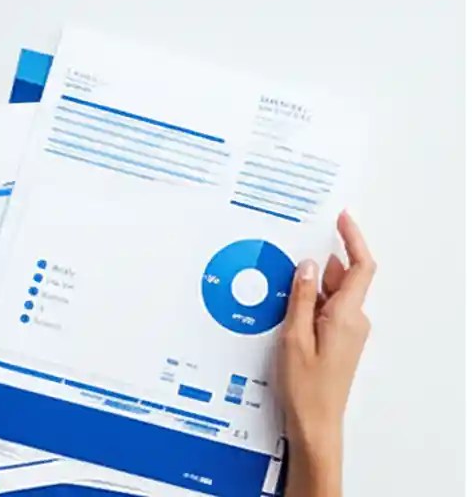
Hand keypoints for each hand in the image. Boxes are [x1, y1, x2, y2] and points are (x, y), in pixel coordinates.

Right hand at [277, 211, 375, 494]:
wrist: (316, 423)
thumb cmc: (304, 387)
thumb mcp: (294, 337)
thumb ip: (301, 298)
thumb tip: (309, 265)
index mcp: (347, 316)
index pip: (360, 267)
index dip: (353, 238)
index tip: (342, 218)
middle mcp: (354, 321)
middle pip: (344, 277)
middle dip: (321, 262)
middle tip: (292, 251)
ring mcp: (349, 332)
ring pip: (334, 294)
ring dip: (313, 285)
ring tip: (281, 287)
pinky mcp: (340, 341)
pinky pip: (328, 310)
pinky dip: (311, 302)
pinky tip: (287, 309)